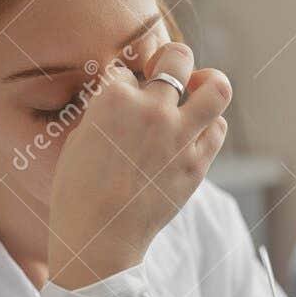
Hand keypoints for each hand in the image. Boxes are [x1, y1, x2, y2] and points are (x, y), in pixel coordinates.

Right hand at [47, 42, 230, 290]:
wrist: (98, 238)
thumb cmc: (78, 192)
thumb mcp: (79, 139)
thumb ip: (105, 111)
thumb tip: (123, 99)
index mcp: (113, 99)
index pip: (127, 68)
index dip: (125, 81)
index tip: (122, 96)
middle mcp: (152, 110)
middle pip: (178, 58)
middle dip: (174, 59)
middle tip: (170, 73)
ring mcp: (179, 136)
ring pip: (216, 88)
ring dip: (208, 83)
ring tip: (198, 89)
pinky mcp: (196, 163)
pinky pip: (217, 129)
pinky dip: (209, 124)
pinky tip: (196, 130)